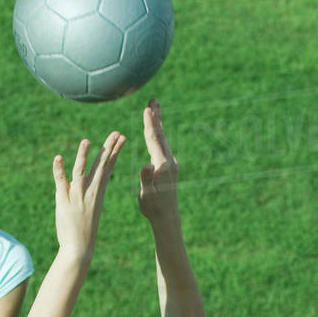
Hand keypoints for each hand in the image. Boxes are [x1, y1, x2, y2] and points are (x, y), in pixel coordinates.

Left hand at [54, 130, 125, 257]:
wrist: (79, 247)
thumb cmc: (83, 228)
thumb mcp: (86, 205)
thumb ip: (81, 189)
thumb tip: (76, 178)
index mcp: (97, 192)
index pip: (107, 167)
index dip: (114, 152)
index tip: (121, 138)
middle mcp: (90, 192)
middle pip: (100, 166)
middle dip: (108, 148)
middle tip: (117, 133)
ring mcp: (77, 196)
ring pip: (80, 172)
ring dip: (83, 156)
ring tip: (86, 141)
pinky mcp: (64, 201)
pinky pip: (61, 182)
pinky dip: (58, 170)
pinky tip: (58, 158)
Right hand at [138, 98, 178, 219]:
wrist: (167, 216)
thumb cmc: (153, 207)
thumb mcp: (147, 194)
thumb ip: (146, 179)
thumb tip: (147, 165)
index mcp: (162, 166)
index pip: (154, 140)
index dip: (150, 124)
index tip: (147, 109)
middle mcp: (169, 161)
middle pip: (161, 134)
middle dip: (156, 117)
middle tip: (153, 100)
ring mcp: (171, 163)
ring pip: (163, 138)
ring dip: (158, 122)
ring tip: (155, 108)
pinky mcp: (169, 166)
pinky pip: (162, 145)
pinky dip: (158, 133)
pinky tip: (156, 130)